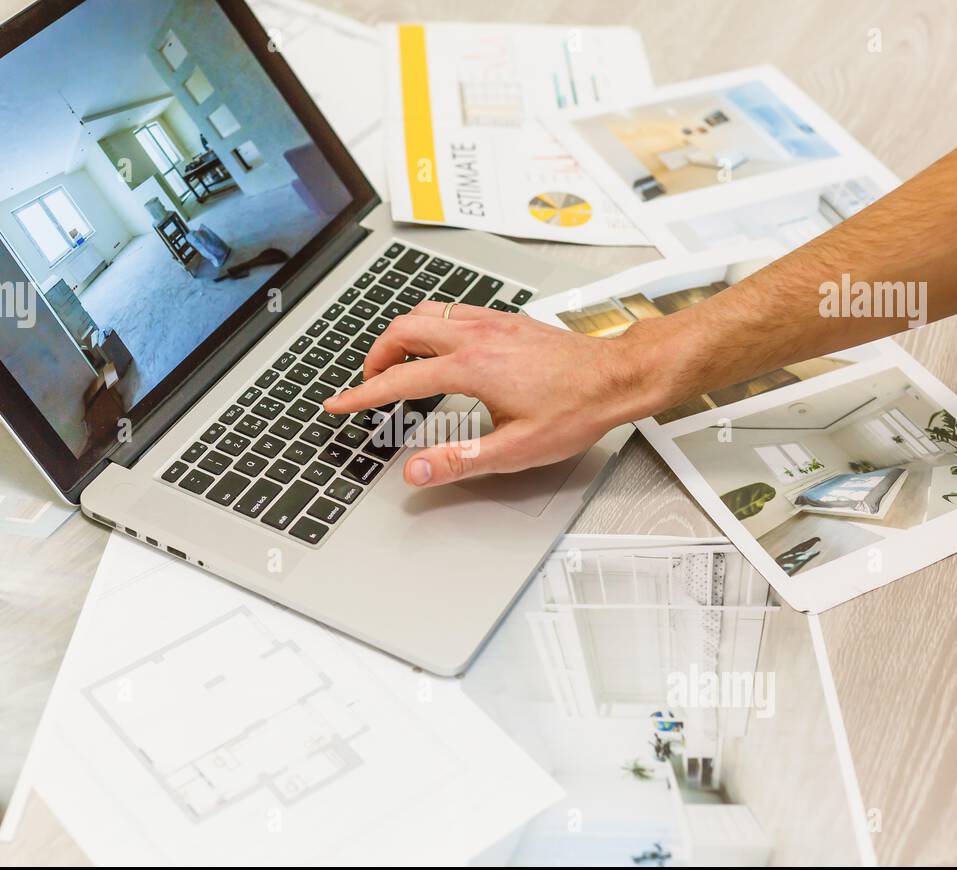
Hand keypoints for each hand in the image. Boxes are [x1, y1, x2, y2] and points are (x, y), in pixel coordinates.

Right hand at [322, 301, 692, 487]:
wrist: (617, 376)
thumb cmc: (577, 408)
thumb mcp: (517, 449)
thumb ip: (459, 461)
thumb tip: (416, 471)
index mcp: (472, 368)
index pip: (399, 380)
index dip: (362, 396)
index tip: (339, 404)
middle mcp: (476, 336)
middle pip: (403, 331)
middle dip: (375, 357)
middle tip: (368, 386)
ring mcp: (490, 322)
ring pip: (424, 313)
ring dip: (400, 337)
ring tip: (395, 366)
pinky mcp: (504, 319)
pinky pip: (450, 310)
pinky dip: (428, 326)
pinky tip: (437, 348)